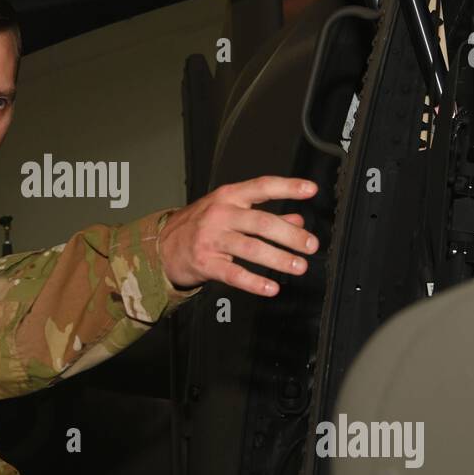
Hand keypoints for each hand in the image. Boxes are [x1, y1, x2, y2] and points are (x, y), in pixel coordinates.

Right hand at [158, 176, 319, 295]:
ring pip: (250, 248)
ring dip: (278, 259)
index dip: (287, 187)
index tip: (310, 190)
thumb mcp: (230, 211)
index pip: (262, 187)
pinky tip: (270, 287)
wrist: (162, 245)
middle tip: (311, 245)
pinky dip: (254, 282)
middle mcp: (220, 215)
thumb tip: (297, 220)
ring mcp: (212, 239)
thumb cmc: (200, 225)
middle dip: (290, 235)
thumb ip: (265, 215)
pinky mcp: (205, 263)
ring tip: (299, 266)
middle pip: (260, 222)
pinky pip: (233, 274)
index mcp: (228, 197)